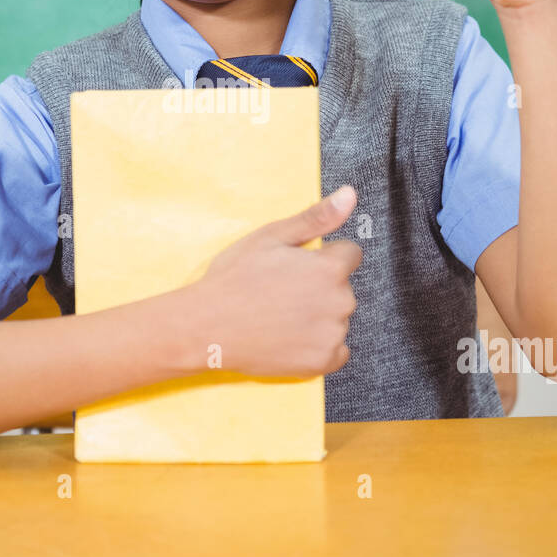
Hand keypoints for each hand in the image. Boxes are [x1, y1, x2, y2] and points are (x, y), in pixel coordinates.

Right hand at [191, 186, 361, 377]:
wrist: (206, 327)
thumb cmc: (234, 279)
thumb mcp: (271, 237)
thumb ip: (316, 218)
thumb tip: (350, 195)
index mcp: (330, 268)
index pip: (349, 254)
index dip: (322, 257)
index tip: (296, 267)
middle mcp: (340, 302)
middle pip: (342, 287)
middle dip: (320, 286)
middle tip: (282, 291)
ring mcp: (332, 335)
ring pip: (337, 318)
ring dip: (319, 316)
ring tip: (280, 315)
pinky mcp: (323, 361)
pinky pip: (337, 350)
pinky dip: (319, 345)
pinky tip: (290, 337)